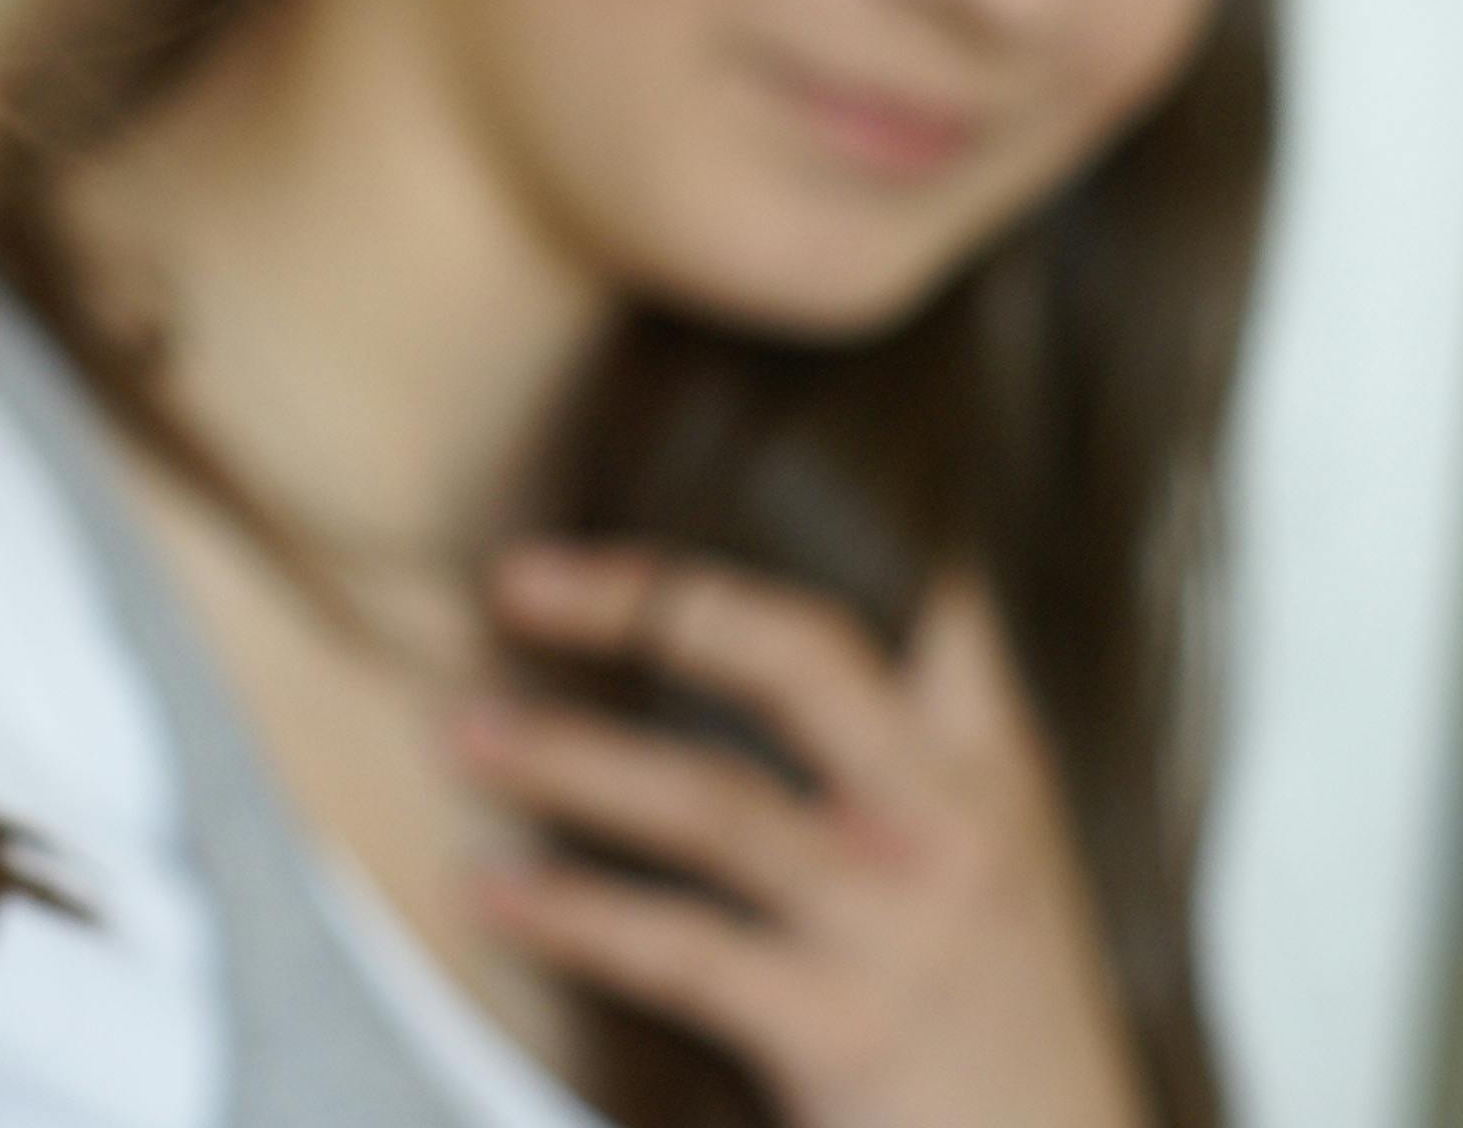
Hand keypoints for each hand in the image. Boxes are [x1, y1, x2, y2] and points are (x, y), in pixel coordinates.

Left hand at [451, 541, 1148, 1127]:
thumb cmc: (1001, 1023)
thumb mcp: (985, 862)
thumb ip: (894, 757)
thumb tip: (743, 644)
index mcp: (991, 765)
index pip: (931, 589)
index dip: (841, 504)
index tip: (721, 432)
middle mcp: (953, 822)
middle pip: (797, 653)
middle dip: (646, 600)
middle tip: (518, 577)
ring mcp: (902, 922)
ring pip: (712, 800)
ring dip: (565, 757)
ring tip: (461, 729)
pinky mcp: (845, 1030)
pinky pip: (677, 949)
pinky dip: (567, 912)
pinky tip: (488, 890)